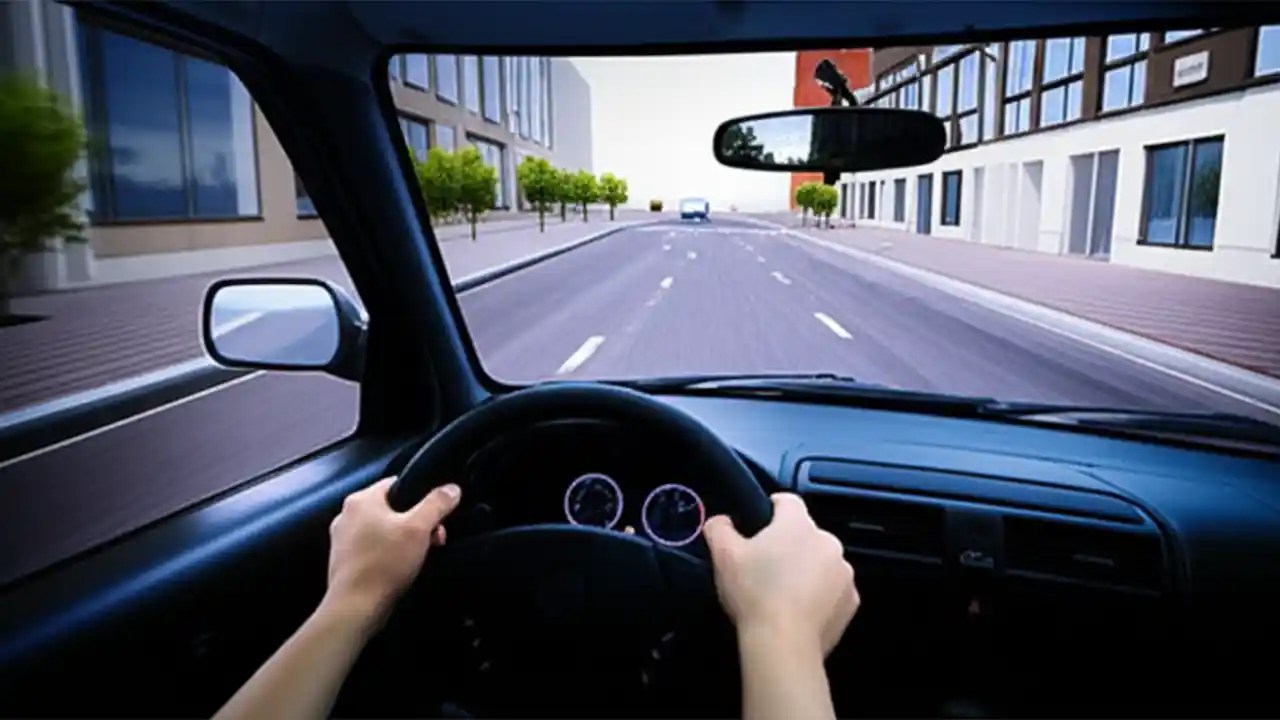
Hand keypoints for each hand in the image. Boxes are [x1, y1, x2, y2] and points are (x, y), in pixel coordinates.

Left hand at [322, 477, 460, 625]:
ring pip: (382, 530)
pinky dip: (387, 555)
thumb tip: (452, 488)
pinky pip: (372, 549)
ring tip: (418, 557)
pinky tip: (398, 569)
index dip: (422, 498)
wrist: (355, 607)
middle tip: (433, 540)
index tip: (436, 518)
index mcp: (361, 499)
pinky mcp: (343, 561)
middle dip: (416, 523)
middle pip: (392, 509)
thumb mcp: (419, 528)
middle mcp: (346, 515)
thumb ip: (437, 503)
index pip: (397, 484)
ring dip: (404, 540)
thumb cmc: (385, 563)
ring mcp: (341, 539)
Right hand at [704, 493, 858, 656]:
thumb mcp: (723, 556)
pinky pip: (833, 590)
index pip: (787, 501)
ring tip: (783, 594)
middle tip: (765, 567)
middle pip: (805, 534)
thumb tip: (720, 521)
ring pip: (822, 562)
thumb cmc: (754, 593)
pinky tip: (800, 611)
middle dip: (788, 546)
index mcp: (798, 524)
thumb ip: (719, 528)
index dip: (771, 509)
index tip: (758, 526)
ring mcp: (844, 572)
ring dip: (807, 570)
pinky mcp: (851, 601)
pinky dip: (820, 596)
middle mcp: (827, 541)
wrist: (784, 644)